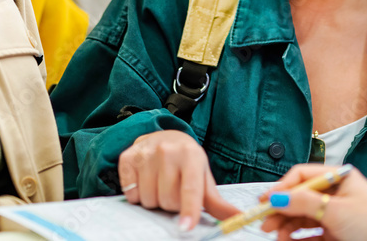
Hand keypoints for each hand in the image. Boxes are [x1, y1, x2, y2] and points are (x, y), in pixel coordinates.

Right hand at [117, 130, 239, 230]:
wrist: (164, 138)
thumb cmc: (186, 163)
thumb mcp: (202, 177)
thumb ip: (218, 202)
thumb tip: (239, 217)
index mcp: (191, 155)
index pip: (190, 188)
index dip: (188, 209)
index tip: (186, 227)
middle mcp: (168, 151)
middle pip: (167, 200)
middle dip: (171, 204)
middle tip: (173, 189)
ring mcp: (146, 152)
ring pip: (148, 199)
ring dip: (154, 200)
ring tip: (159, 184)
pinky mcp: (127, 157)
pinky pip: (130, 193)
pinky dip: (137, 194)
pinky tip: (144, 180)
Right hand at [259, 165, 366, 240]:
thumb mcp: (336, 210)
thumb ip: (304, 203)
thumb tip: (277, 197)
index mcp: (337, 177)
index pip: (302, 177)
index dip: (282, 188)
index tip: (265, 201)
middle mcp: (335, 193)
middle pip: (299, 198)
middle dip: (281, 209)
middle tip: (265, 223)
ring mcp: (335, 213)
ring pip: (302, 216)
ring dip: (287, 226)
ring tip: (277, 236)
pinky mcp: (336, 232)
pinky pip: (310, 233)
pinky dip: (298, 237)